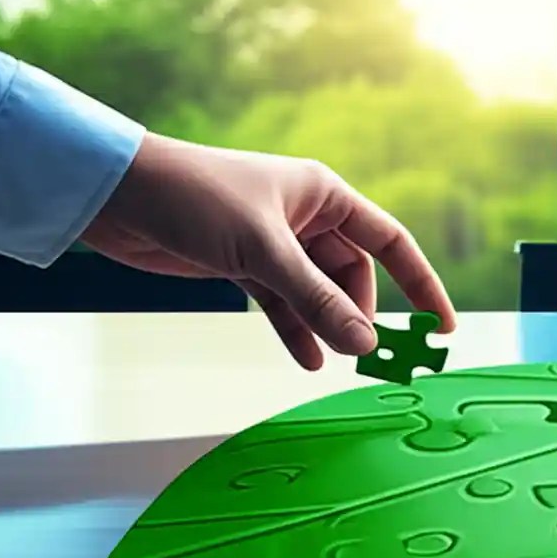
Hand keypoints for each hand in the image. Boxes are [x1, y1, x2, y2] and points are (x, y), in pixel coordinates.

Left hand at [81, 132, 456, 369]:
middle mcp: (306, 217)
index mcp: (324, 195)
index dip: (420, 282)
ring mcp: (275, 243)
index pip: (390, 241)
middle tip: (368, 355)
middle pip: (354, 275)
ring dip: (327, 326)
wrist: (116, 195)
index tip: (440, 323)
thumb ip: (316, 299)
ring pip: (317, 293)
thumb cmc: (193, 198)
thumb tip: (365, 343)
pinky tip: (305, 359)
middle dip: (360, 314)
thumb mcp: (263, 251)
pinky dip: (295, 329)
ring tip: (335, 362)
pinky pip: (283, 302)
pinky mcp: (244, 264)